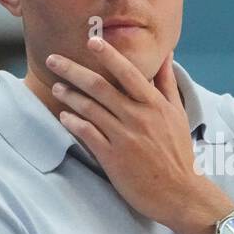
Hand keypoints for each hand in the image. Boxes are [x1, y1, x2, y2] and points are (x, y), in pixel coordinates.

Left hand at [49, 39, 226, 230]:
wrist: (180, 193)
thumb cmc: (178, 152)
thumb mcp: (177, 113)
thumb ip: (167, 83)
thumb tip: (166, 53)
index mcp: (155, 104)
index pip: (128, 72)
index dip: (108, 55)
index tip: (91, 41)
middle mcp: (139, 117)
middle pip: (100, 87)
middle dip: (73, 70)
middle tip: (53, 60)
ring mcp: (125, 137)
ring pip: (90, 109)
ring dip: (69, 96)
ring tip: (56, 88)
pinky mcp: (114, 158)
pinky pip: (88, 134)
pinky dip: (73, 123)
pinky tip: (64, 116)